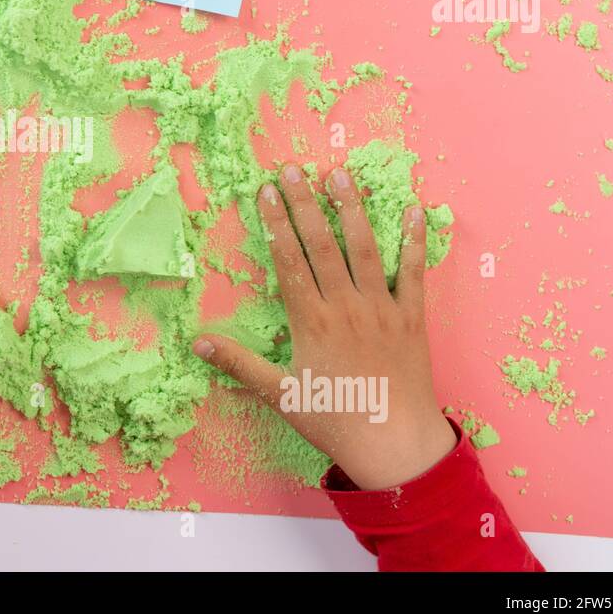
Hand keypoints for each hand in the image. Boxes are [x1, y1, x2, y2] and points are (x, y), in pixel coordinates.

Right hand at [193, 164, 454, 489]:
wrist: (394, 444)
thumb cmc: (334, 420)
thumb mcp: (280, 395)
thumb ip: (239, 364)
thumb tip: (198, 342)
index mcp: (312, 322)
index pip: (289, 261)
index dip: (276, 224)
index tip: (265, 192)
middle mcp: (346, 306)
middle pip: (322, 244)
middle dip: (305, 203)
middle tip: (293, 169)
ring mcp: (381, 309)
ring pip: (365, 248)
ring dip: (352, 209)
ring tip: (340, 175)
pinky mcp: (411, 318)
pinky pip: (413, 272)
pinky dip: (414, 240)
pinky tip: (413, 210)